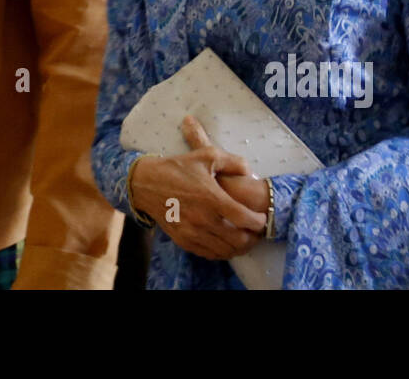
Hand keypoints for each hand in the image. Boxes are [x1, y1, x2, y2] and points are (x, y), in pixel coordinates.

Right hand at [129, 115, 267, 259]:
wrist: (146, 183)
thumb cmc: (178, 168)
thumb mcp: (206, 156)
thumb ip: (232, 162)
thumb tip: (250, 172)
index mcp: (211, 198)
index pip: (244, 218)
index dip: (258, 221)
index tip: (262, 218)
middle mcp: (203, 219)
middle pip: (238, 239)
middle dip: (252, 237)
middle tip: (256, 231)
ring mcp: (192, 232)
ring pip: (225, 250)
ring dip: (239, 247)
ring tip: (244, 238)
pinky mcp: (183, 240)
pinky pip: (209, 253)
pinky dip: (222, 251)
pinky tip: (226, 243)